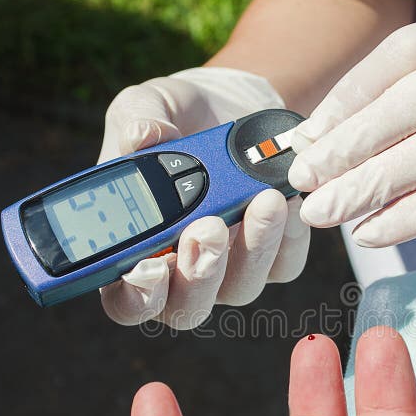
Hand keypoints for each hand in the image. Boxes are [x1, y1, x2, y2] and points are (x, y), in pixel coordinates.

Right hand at [98, 68, 308, 329]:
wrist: (228, 107)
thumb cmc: (173, 119)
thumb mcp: (144, 108)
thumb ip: (133, 125)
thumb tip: (141, 136)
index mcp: (134, 254)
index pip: (127, 302)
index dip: (137, 297)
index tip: (150, 266)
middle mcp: (181, 274)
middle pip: (188, 308)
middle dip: (200, 273)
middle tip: (208, 227)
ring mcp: (230, 270)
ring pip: (241, 287)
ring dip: (252, 248)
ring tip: (261, 200)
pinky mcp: (274, 257)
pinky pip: (284, 263)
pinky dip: (287, 233)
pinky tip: (284, 196)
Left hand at [289, 3, 415, 268]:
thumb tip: (327, 145)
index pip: (402, 56)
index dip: (346, 100)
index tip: (307, 139)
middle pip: (407, 107)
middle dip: (346, 149)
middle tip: (302, 182)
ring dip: (364, 189)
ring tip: (322, 213)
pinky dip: (407, 217)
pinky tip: (370, 233)